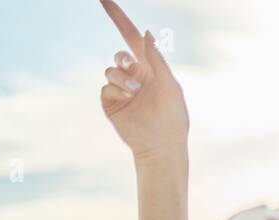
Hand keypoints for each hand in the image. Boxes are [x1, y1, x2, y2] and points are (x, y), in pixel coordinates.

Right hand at [99, 0, 188, 160]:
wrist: (162, 147)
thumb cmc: (173, 118)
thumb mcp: (170, 86)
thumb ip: (156, 59)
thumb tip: (146, 33)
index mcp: (151, 69)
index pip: (131, 38)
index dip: (119, 18)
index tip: (105, 0)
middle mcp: (135, 76)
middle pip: (119, 54)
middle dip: (124, 60)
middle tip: (136, 75)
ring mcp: (121, 89)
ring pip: (110, 70)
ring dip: (121, 78)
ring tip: (135, 93)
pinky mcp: (111, 103)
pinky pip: (105, 86)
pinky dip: (115, 90)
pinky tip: (127, 99)